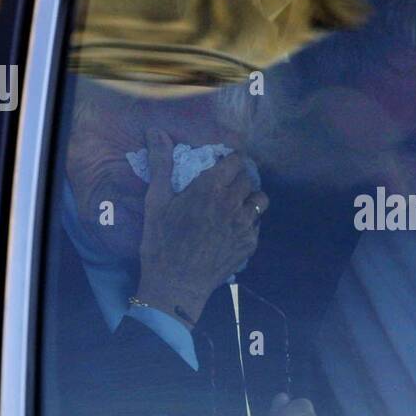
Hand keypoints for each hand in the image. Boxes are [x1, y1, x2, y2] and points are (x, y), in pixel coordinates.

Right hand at [134, 128, 267, 327]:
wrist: (175, 285)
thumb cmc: (161, 241)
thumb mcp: (156, 201)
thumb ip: (161, 164)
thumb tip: (155, 131)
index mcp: (210, 188)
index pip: (236, 160)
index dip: (231, 160)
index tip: (224, 164)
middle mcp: (233, 203)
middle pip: (249, 178)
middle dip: (239, 177)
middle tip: (226, 184)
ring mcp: (245, 224)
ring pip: (260, 199)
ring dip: (250, 197)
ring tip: (236, 203)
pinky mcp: (250, 243)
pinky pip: (258, 223)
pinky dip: (249, 220)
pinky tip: (233, 226)